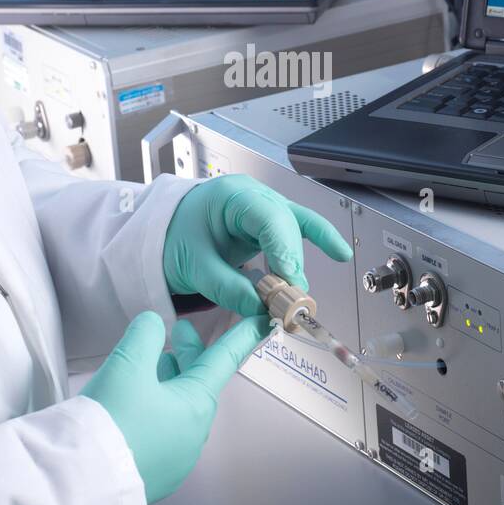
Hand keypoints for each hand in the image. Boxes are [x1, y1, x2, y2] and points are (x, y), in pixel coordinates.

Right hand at [81, 311, 271, 501]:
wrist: (81, 484)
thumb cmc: (111, 421)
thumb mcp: (126, 365)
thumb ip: (145, 335)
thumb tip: (153, 325)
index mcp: (197, 404)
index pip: (226, 359)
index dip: (242, 335)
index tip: (263, 322)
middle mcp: (195, 433)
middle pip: (199, 384)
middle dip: (190, 355)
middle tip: (180, 330)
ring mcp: (178, 458)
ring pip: (181, 409)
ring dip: (172, 382)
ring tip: (157, 362)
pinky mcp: (157, 475)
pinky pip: (165, 433)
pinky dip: (158, 410)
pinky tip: (138, 403)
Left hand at [163, 174, 352, 315]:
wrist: (164, 230)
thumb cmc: (174, 237)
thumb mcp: (192, 266)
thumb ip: (227, 288)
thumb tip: (260, 309)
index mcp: (229, 195)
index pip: (267, 218)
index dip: (283, 250)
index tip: (288, 283)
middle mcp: (252, 195)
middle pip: (285, 226)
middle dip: (291, 264)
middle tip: (289, 301)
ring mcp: (263, 206)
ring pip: (295, 230)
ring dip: (296, 264)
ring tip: (292, 296)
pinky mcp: (269, 222)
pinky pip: (299, 227)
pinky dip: (318, 240)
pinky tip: (339, 252)